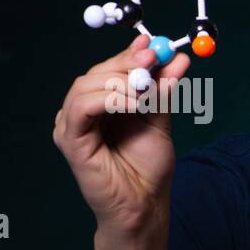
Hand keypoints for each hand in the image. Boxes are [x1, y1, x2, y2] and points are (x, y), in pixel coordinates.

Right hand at [53, 33, 191, 238]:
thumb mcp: (161, 120)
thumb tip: (179, 57)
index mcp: (101, 104)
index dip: (131, 54)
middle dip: (127, 62)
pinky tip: (133, 103)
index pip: (111, 70)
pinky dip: (108, 98)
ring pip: (87, 85)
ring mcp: (71, 124)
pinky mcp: (69, 139)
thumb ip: (164, 90)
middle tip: (153, 56)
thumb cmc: (148, 169)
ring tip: (147, 89)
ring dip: (120, 81)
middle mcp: (81, 111)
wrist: (144, 206)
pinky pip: (81, 107)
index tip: (153, 44)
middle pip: (97, 73)